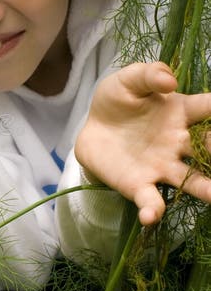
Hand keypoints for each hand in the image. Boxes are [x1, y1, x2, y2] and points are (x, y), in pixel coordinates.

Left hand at [75, 62, 210, 224]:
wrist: (92, 128)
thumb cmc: (117, 101)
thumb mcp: (128, 80)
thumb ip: (149, 74)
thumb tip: (170, 81)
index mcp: (181, 112)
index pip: (209, 108)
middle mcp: (179, 142)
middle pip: (209, 148)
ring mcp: (163, 166)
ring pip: (192, 180)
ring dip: (205, 189)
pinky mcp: (140, 185)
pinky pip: (152, 200)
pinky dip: (153, 210)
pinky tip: (150, 216)